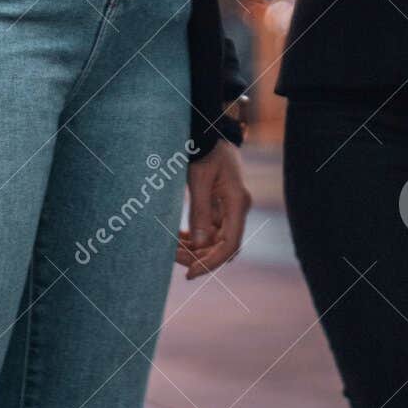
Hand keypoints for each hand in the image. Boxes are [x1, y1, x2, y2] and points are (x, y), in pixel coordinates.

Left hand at [177, 139, 250, 278]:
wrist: (208, 133)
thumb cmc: (205, 151)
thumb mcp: (199, 178)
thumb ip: (200, 211)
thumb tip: (199, 244)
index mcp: (238, 202)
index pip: (230, 244)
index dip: (211, 263)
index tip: (190, 273)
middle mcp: (237, 209)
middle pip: (222, 246)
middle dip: (198, 257)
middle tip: (171, 257)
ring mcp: (230, 209)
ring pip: (213, 241)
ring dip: (193, 248)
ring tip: (169, 247)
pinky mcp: (220, 208)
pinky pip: (209, 231)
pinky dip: (194, 238)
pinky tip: (177, 239)